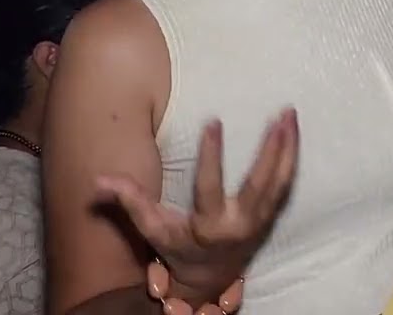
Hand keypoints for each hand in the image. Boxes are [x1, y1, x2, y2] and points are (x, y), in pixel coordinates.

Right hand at [94, 109, 298, 299]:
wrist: (209, 278)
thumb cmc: (178, 248)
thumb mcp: (152, 228)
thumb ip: (129, 201)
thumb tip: (99, 181)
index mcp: (210, 227)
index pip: (210, 188)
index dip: (212, 155)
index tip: (214, 121)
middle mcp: (241, 224)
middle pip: (261, 184)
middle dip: (272, 149)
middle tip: (280, 115)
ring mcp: (261, 221)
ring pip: (281, 182)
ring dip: (289, 148)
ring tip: (290, 115)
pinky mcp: (272, 217)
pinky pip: (287, 185)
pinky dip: (292, 159)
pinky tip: (294, 133)